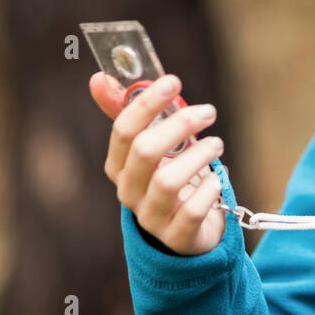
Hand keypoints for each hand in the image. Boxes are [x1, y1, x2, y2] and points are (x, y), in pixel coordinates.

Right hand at [91, 72, 227, 255]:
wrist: (187, 230)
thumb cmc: (170, 176)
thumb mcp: (151, 145)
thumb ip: (131, 113)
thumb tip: (98, 77)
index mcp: (119, 166)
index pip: (123, 131)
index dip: (148, 103)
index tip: (173, 81)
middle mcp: (129, 191)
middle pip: (145, 151)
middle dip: (179, 125)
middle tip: (208, 111)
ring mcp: (152, 217)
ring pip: (168, 181)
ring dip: (198, 155)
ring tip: (216, 144)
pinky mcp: (177, 237)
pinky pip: (192, 211)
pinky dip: (208, 190)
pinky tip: (216, 179)